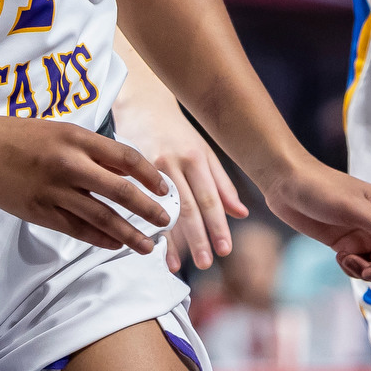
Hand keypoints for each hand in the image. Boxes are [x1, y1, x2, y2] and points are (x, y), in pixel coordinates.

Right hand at [0, 115, 174, 254]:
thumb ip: (91, 150)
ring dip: (128, 234)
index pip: (126, 158)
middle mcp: (68, 163)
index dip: (150, 175)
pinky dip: (99, 239)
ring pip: (101, 217)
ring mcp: (53, 190)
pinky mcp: (39, 211)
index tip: (164, 188)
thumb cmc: (17, 136)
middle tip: (164, 221)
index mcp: (76, 138)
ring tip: (146, 246)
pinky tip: (114, 244)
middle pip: (121, 191)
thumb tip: (127, 170)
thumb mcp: (59, 131)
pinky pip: (77, 229)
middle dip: (148, 209)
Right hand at [113, 89, 244, 269]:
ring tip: (177, 266)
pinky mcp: (129, 172)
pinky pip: (140, 204)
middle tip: (206, 263)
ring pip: (162, 208)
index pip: (209, 198)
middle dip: (197, 238)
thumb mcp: (205, 152)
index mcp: (195, 158)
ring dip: (171, 240)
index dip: (217, 225)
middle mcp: (172, 163)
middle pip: (187, 207)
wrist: (143, 105)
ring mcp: (148, 168)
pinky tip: (152, 245)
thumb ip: (223, 184)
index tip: (224, 250)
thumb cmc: (179, 132)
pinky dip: (147, 227)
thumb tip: (241, 214)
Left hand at [256, 157, 370, 285]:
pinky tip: (339, 258)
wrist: (285, 183)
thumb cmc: (320, 187)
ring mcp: (363, 235)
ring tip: (348, 262)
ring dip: (368, 272)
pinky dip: (353, 269)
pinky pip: (360, 265)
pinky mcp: (345, 244)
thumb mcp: (353, 207)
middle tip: (366, 271)